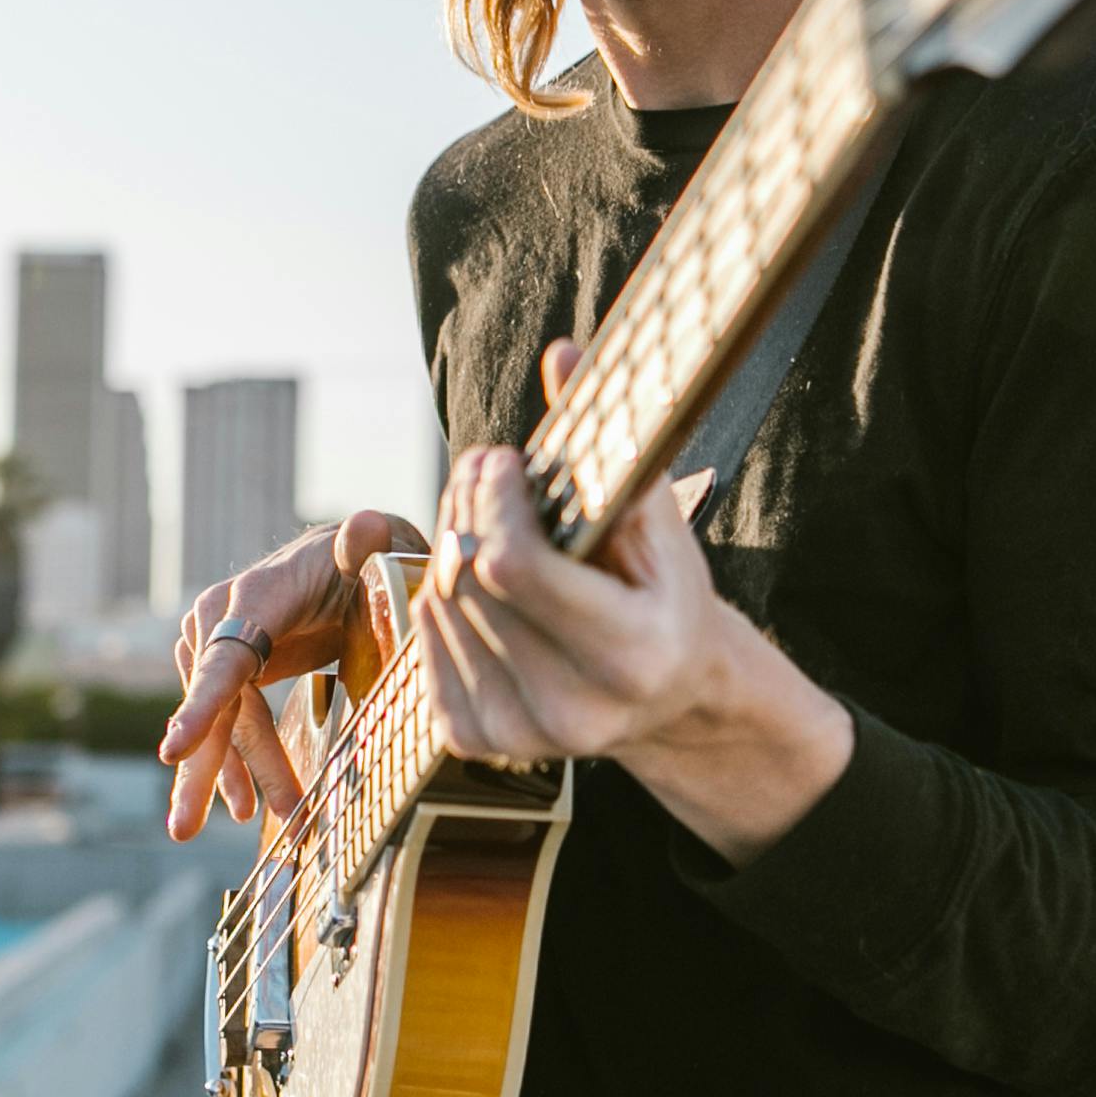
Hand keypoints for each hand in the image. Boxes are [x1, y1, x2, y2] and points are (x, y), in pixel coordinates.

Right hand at [158, 507, 428, 839]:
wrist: (343, 563)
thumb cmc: (360, 557)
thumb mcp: (371, 547)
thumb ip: (366, 542)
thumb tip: (363, 532)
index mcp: (255, 595)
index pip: (225, 656)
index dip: (202, 705)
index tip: (173, 750)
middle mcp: (221, 619)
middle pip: (217, 703)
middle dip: (212, 767)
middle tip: (204, 826)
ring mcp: (217, 647)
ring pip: (218, 723)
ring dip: (228, 779)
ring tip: (250, 824)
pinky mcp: (227, 672)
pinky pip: (224, 726)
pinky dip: (232, 767)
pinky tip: (244, 806)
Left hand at [412, 340, 851, 866]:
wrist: (670, 695)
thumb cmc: (664, 593)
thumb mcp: (656, 520)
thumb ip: (608, 445)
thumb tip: (562, 354)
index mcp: (632, 656)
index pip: (514, 567)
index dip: (494, 501)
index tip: (501, 460)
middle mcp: (576, 711)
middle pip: (471, 583)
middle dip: (467, 508)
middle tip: (480, 468)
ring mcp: (521, 736)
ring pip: (441, 610)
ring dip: (449, 544)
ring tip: (479, 511)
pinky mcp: (478, 741)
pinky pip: (425, 644)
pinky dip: (441, 596)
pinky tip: (474, 574)